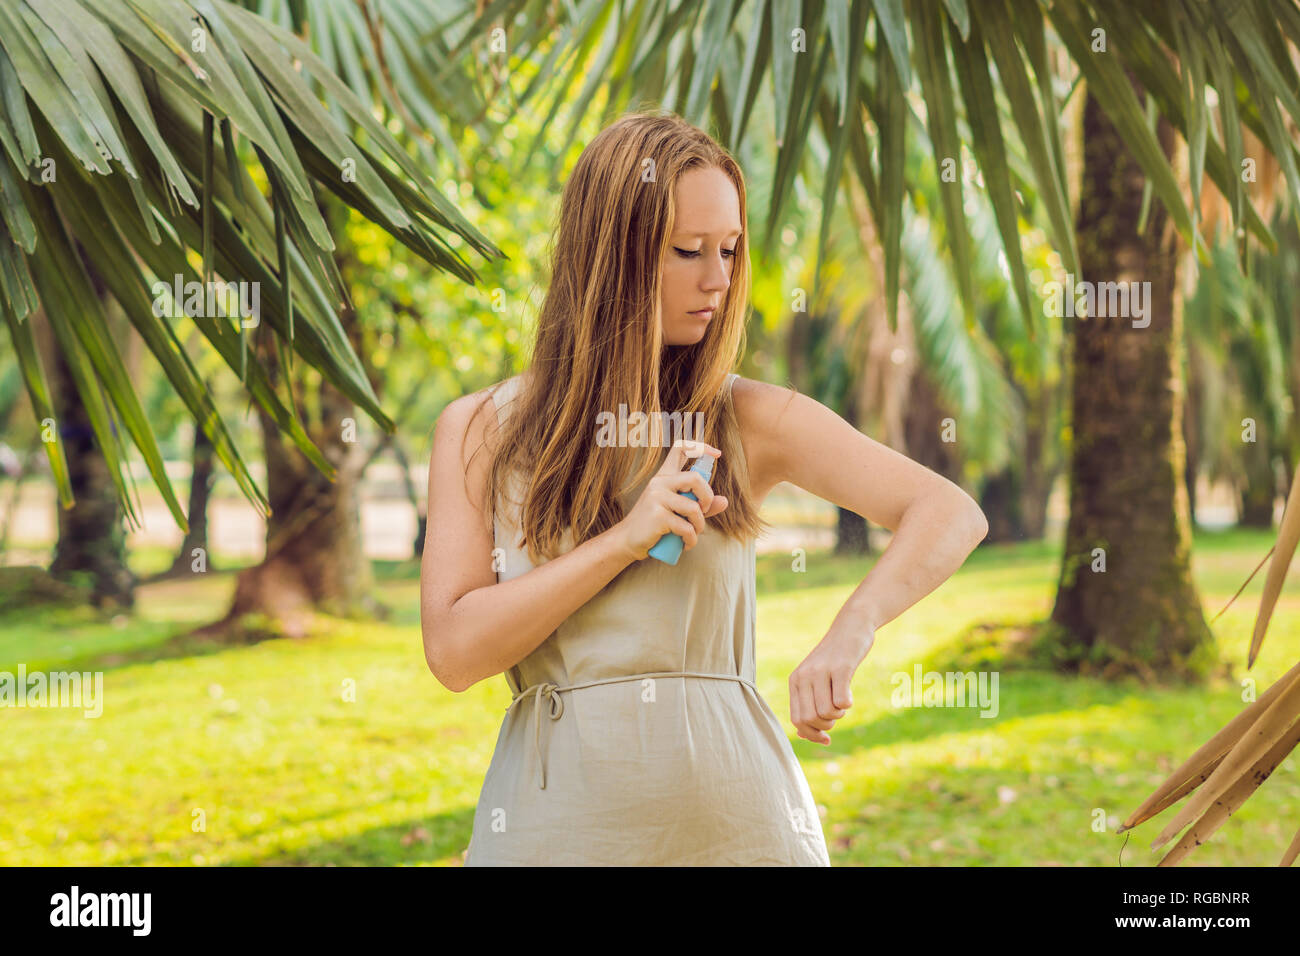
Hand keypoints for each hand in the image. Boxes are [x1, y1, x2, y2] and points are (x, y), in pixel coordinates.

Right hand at [613, 439, 727, 560]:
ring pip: (693, 508)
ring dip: (700, 526)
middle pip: (695, 478)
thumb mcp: (677, 512)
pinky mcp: (657, 516)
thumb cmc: (653, 525)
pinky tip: (686, 544)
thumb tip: (724, 501)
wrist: (627, 541)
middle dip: (707, 497)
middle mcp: (660, 483)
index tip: (716, 454)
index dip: (700, 446)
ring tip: (693, 533)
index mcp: (664, 477)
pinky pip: (686, 527)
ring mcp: (657, 497)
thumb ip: (700, 506)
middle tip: (704, 511)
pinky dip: (691, 539)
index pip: (680, 449)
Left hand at [789, 617, 874, 744]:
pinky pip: (841, 701)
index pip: (797, 720)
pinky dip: (847, 704)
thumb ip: (808, 704)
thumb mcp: (816, 680)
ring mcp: (821, 671)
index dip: (811, 734)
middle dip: (827, 725)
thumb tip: (802, 736)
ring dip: (839, 714)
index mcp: (795, 681)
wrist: (851, 627)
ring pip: (826, 712)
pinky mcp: (840, 667)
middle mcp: (804, 676)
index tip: (827, 738)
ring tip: (843, 701)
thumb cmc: (835, 659)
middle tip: (837, 714)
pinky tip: (849, 694)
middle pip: (811, 719)